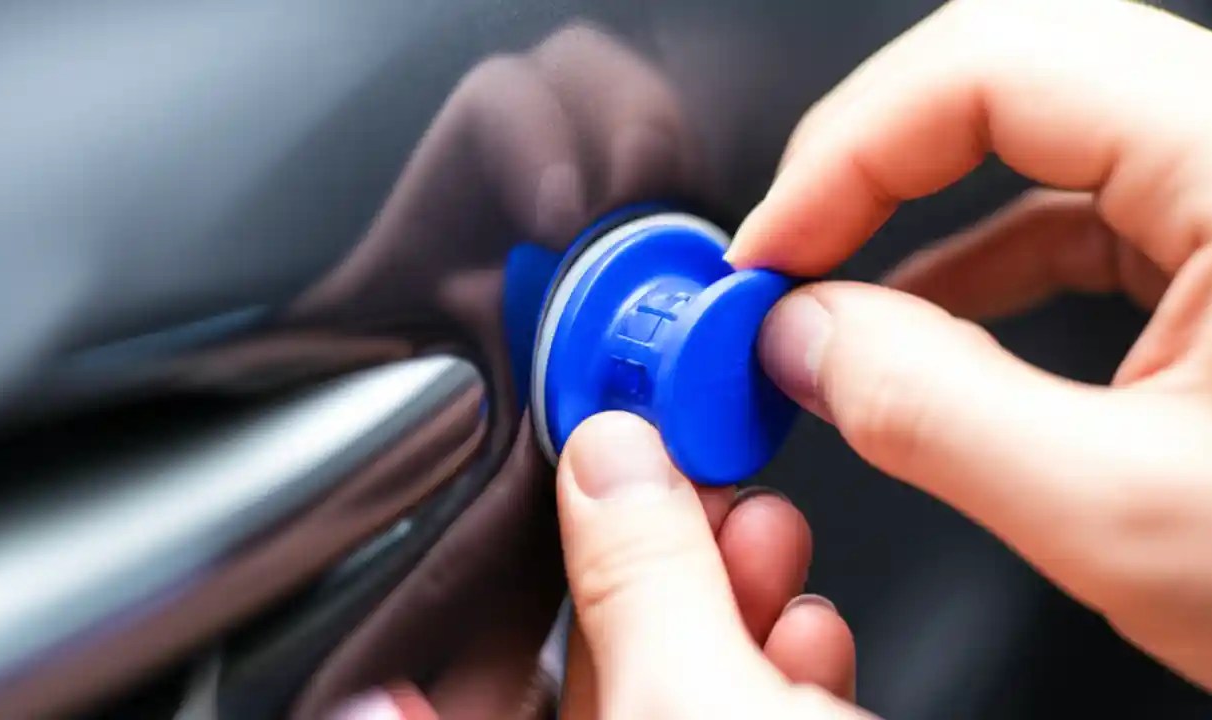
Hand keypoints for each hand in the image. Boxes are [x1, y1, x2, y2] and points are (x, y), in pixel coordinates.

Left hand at [331, 412, 862, 719]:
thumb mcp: (700, 702)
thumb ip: (642, 581)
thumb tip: (608, 461)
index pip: (434, 684)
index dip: (401, 645)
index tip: (418, 551)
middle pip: (582, 653)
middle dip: (638, 555)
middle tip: (674, 471)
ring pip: (677, 671)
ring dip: (725, 590)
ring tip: (760, 525)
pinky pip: (749, 701)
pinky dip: (783, 655)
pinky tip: (810, 622)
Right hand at [730, 0, 1211, 695]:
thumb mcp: (1123, 513)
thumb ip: (929, 413)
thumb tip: (800, 340)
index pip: (992, 63)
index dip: (848, 148)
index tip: (772, 248)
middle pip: (1004, 76)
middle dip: (868, 167)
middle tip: (786, 258)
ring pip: (1037, 141)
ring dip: (915, 219)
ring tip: (833, 305)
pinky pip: (1080, 210)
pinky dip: (982, 263)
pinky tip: (924, 326)